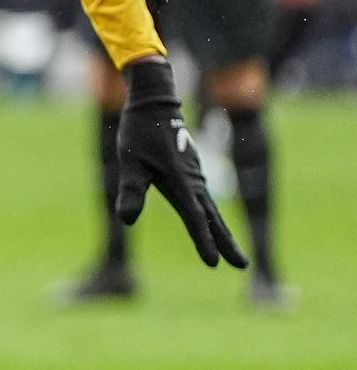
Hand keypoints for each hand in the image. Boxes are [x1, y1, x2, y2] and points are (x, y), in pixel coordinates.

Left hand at [113, 56, 245, 267]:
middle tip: (242, 266)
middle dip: (226, 242)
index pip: (194, 218)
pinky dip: (213, 216)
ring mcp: (195, 177)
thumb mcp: (129, 162)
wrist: (155, 104)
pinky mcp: (191, 172)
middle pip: (212, 218)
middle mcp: (193, 182)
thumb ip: (130, 191)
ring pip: (212, 210)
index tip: (213, 264)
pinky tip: (212, 223)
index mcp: (181, 182)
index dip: (203, 241)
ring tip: (232, 252)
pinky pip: (206, 200)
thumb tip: (126, 221)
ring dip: (222, 231)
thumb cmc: (139, 133)